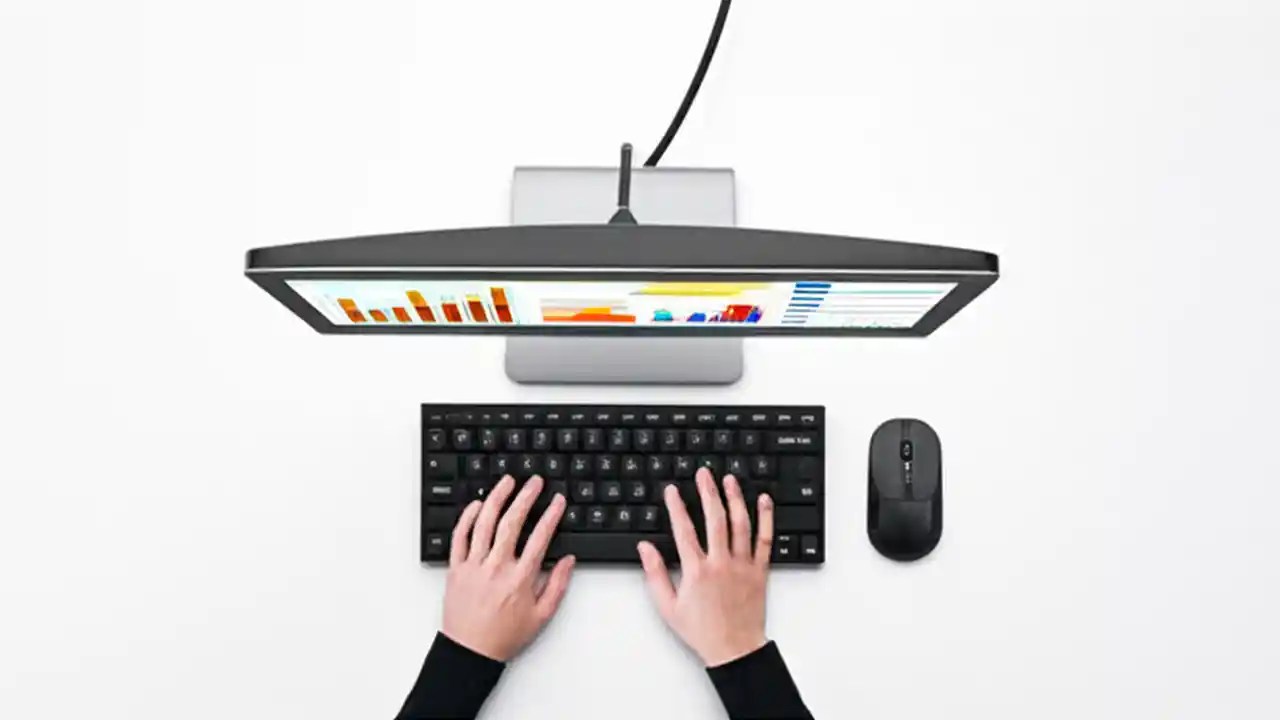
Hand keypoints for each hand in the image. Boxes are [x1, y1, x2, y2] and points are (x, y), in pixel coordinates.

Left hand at [442, 475, 575, 661]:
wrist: (470, 652)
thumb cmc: (504, 636)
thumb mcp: (541, 616)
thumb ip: (558, 585)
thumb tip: (569, 561)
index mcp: (520, 579)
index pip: (540, 538)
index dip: (551, 515)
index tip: (558, 501)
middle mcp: (496, 567)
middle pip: (512, 523)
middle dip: (526, 497)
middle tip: (534, 482)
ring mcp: (474, 566)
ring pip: (485, 523)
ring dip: (497, 498)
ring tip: (507, 482)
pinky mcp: (456, 569)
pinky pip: (460, 537)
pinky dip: (468, 518)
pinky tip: (477, 505)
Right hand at [637, 468, 774, 666]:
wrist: (734, 650)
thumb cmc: (702, 631)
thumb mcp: (668, 607)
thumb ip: (655, 575)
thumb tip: (645, 549)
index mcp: (696, 572)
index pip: (684, 530)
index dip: (676, 507)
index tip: (672, 491)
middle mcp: (721, 564)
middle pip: (714, 519)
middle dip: (707, 492)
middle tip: (703, 474)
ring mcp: (743, 565)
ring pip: (740, 524)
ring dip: (734, 498)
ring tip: (729, 480)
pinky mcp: (759, 571)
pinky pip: (765, 539)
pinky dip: (765, 517)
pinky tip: (763, 500)